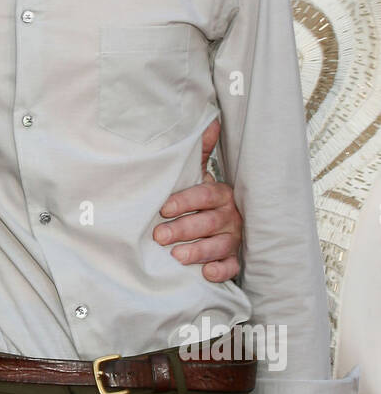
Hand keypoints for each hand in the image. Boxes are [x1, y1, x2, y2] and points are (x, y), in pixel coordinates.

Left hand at [153, 120, 241, 281]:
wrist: (223, 225)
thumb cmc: (204, 200)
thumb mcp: (200, 175)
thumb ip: (201, 151)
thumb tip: (210, 120)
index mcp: (221, 194)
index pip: (204, 195)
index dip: (185, 201)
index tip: (164, 208)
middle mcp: (230, 216)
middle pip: (208, 222)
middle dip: (184, 229)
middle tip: (159, 235)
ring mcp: (233, 239)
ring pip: (219, 245)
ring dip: (199, 251)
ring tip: (177, 257)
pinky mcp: (235, 259)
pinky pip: (232, 267)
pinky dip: (221, 271)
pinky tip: (207, 274)